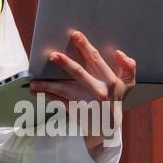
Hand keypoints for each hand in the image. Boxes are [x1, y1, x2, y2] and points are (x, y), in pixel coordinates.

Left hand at [29, 30, 136, 150]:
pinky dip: (46, 95)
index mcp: (110, 81)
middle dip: (65, 63)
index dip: (85, 46)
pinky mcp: (76, 111)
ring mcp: (86, 102)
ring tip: (34, 81)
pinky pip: (58, 101)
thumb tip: (119, 53)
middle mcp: (98, 91)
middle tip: (53, 55)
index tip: (75, 35)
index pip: (96, 59)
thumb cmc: (114, 101)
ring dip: (47, 84)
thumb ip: (129, 68)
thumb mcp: (127, 85)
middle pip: (78, 73)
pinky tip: (35, 90)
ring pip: (64, 90)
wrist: (107, 127)